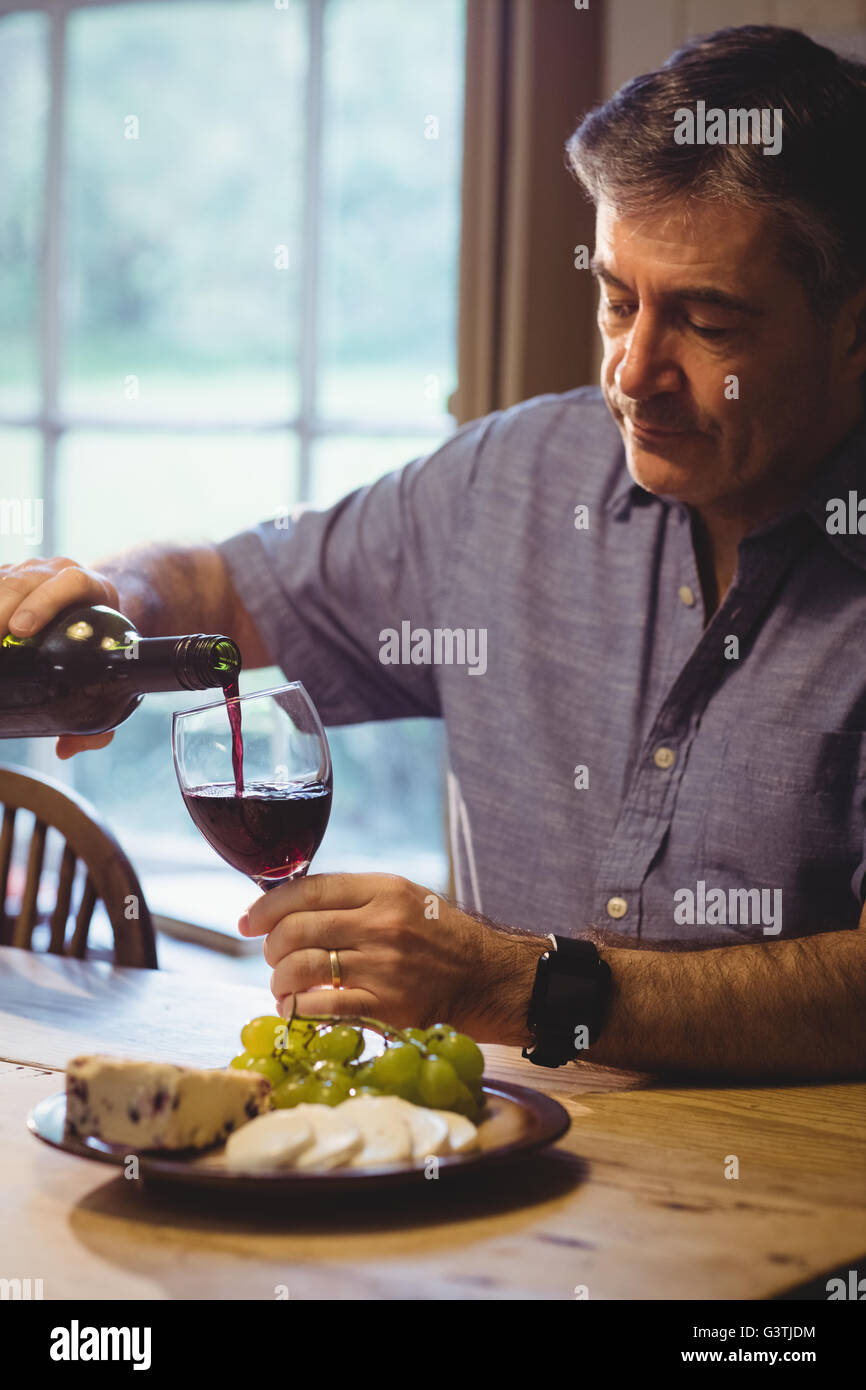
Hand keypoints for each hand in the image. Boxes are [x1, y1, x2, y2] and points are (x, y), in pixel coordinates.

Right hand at [0, 556, 119, 758]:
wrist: (92, 608)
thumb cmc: (99, 643)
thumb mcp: (107, 668)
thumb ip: (100, 713)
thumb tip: (67, 747)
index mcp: (91, 588)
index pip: (70, 583)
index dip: (44, 601)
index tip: (20, 629)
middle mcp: (58, 571)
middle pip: (26, 580)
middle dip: (0, 608)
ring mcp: (29, 570)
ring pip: (4, 578)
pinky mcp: (8, 575)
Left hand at [239, 871, 547, 1042]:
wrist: (488, 977)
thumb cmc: (440, 936)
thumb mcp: (404, 897)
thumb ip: (353, 897)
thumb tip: (289, 904)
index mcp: (383, 889)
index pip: (306, 890)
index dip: (266, 906)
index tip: (248, 921)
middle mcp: (382, 924)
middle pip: (296, 930)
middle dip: (270, 948)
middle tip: (273, 957)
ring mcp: (384, 967)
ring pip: (302, 969)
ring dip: (279, 981)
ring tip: (283, 986)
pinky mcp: (387, 1006)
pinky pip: (322, 1007)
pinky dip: (298, 1008)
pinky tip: (297, 1007)